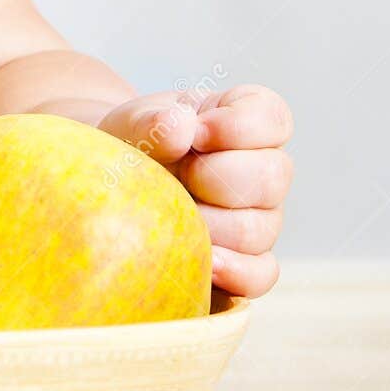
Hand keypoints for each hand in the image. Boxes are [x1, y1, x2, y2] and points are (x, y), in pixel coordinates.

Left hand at [98, 84, 292, 297]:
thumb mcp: (134, 123)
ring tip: (173, 214)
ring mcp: (260, 217)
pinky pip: (260, 274)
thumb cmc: (135, 144)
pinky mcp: (248, 260)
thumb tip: (182, 125)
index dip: (238, 126)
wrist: (117, 184)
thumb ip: (152, 120)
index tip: (196, 133)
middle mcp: (263, 169)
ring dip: (212, 224)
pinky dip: (234, 271)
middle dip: (216, 177)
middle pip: (272, 177)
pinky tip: (205, 263)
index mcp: (243, 121)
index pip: (272, 117)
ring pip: (261, 229)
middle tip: (178, 175)